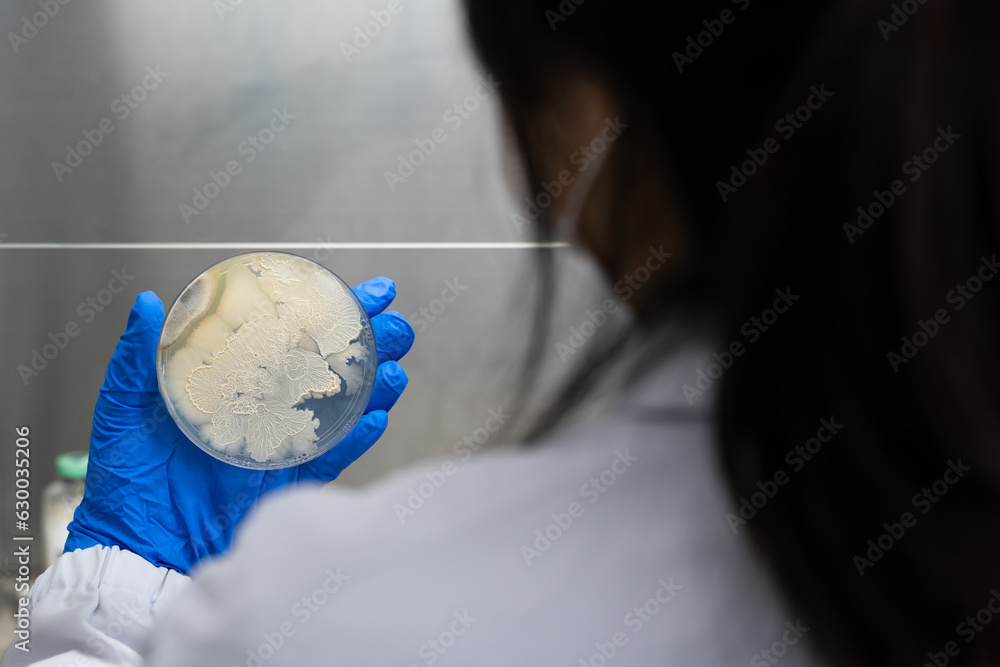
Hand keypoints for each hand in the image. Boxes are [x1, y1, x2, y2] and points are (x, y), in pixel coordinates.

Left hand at [65, 277, 413, 573]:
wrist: (139, 542)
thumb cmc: (126, 474)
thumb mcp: (125, 406)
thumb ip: (137, 356)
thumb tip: (145, 303)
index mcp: (234, 377)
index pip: (287, 332)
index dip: (326, 309)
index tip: (363, 289)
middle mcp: (265, 404)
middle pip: (328, 365)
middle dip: (369, 342)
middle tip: (396, 325)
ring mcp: (282, 440)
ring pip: (340, 407)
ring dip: (373, 387)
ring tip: (395, 367)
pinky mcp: (290, 479)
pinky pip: (331, 456)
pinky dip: (357, 438)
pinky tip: (377, 416)